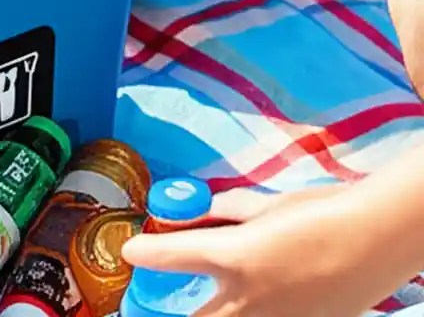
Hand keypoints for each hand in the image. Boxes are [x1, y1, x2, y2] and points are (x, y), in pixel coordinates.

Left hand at [122, 184, 400, 316]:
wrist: (379, 239)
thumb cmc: (323, 213)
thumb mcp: (267, 205)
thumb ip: (227, 212)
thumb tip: (200, 212)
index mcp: (233, 256)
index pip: (168, 257)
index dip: (143, 253)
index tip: (131, 251)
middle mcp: (246, 297)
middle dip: (166, 312)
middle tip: (152, 304)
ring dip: (206, 313)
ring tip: (196, 303)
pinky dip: (246, 313)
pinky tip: (251, 301)